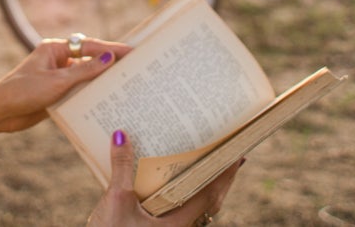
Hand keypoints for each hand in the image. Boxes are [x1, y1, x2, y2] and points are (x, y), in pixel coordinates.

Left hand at [0, 36, 131, 133]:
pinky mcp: (56, 95)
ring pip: (85, 77)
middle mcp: (57, 61)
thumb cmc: (23, 91)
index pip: (89, 46)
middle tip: (133, 67)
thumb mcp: (57, 81)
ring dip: (101, 81)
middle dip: (109, 64)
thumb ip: (84, 70)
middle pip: (89, 60)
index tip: (131, 51)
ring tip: (125, 85)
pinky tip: (106, 101)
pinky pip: (78, 92)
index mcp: (54, 49)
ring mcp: (57, 78)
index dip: (111, 49)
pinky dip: (91, 95)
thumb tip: (109, 58)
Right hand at [87, 130, 240, 226]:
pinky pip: (181, 211)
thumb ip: (122, 167)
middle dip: (220, 178)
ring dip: (203, 186)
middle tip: (228, 154)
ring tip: (206, 163)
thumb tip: (121, 136)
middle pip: (209, 202)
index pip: (211, 195)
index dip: (225, 174)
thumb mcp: (116, 200)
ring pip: (196, 208)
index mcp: (178, 224)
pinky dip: (185, 194)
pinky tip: (175, 183)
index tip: (237, 154)